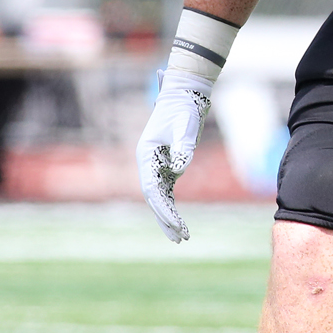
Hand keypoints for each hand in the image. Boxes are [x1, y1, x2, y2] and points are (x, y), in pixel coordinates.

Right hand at [136, 68, 213, 242]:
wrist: (184, 93)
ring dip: (168, 217)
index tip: (175, 222)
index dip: (162, 208)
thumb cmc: (184, 108)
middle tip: (179, 238)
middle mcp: (147, 162)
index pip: (151, 188)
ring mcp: (156, 164)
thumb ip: (183, 147)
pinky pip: (167, 191)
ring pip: (159, 197)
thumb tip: (179, 168)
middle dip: (165, 219)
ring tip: (180, 238)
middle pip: (153, 197)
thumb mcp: (186, 126)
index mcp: (146, 154)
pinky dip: (172, 207)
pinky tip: (179, 222)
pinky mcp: (166, 165)